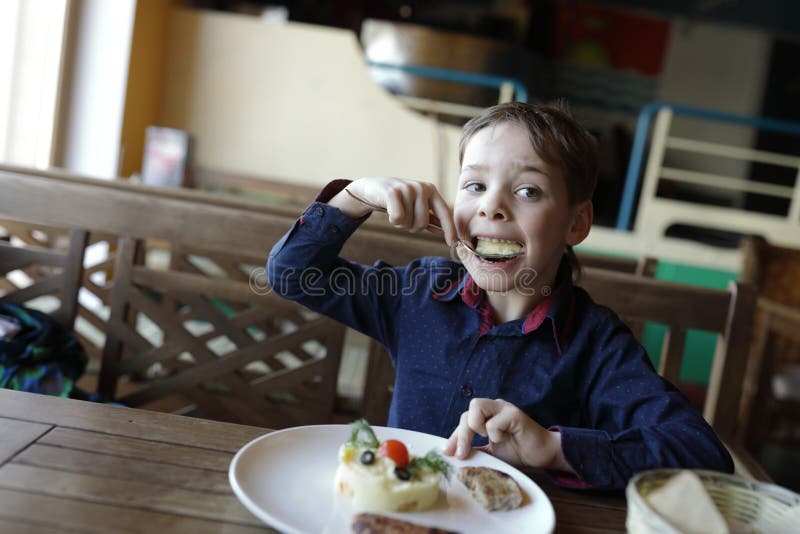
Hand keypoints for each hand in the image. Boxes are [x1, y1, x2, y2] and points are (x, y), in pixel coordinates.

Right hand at [330, 177, 456, 246]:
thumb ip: (430, 218)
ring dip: (400, 223)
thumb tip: (444, 232)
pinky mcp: (393, 193)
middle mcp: (422, 188)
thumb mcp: (417, 206)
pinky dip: (392, 220)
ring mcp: (408, 189)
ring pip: (408, 223)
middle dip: (411, 227)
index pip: (445, 213)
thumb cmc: (398, 200)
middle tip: (404, 217)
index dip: (450, 230)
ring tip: (396, 211)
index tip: (453, 243)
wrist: (373, 187)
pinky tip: (388, 210)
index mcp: (431, 191)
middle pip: (422, 224)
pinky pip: (397, 219)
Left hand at [443, 398, 574, 473]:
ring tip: (488, 439)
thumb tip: (453, 455)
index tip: (447, 453)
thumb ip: (475, 450)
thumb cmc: (517, 452)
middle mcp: (493, 407)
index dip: (454, 437)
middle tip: (461, 455)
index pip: (463, 420)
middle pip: (466, 413)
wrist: (542, 455)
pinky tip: (506, 439)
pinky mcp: (514, 414)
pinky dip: (495, 435)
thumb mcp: (490, 453)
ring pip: (476, 406)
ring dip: (476, 427)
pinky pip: (493, 423)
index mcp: (486, 415)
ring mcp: (504, 408)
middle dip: (461, 436)